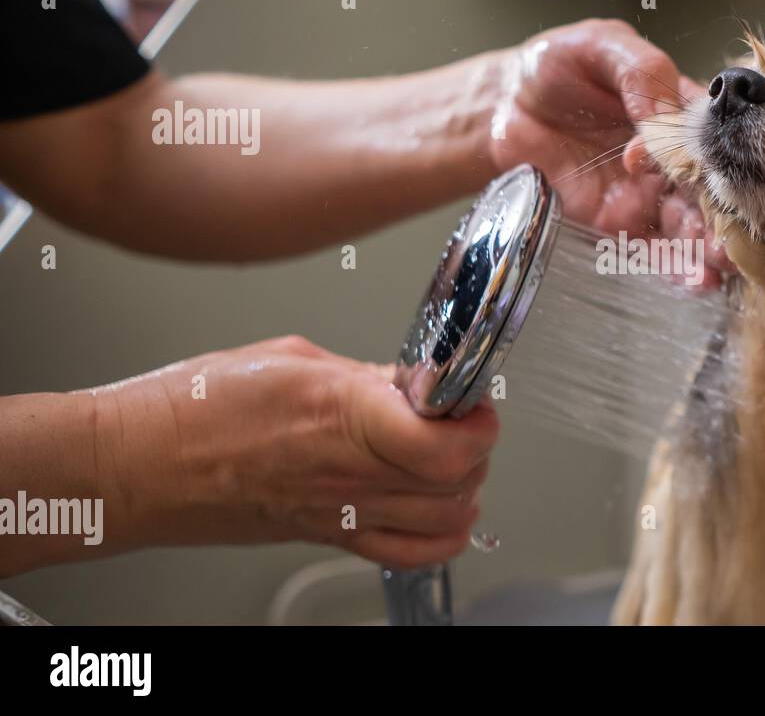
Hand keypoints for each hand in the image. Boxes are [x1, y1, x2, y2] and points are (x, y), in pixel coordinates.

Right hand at [93, 336, 496, 568]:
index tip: (469, 396)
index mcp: (345, 415)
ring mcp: (343, 512)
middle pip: (460, 481)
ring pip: (448, 521)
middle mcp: (351, 473)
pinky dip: (440, 533)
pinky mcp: (331, 534)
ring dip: (463, 486)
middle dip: (475, 444)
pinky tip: (431, 503)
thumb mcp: (292, 358)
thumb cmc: (194, 408)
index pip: (447, 442)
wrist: (140, 465)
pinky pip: (412, 553)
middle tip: (457, 416)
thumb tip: (411, 382)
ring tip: (445, 454)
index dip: (476, 419)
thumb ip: (366, 375)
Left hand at [488, 19, 733, 286]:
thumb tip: (661, 113)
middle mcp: (669, 158)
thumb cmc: (557, 66)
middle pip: (707, 190)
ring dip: (705, 250)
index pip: (709, 137)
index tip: (704, 174)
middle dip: (721, 218)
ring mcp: (644, 194)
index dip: (710, 156)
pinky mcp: (615, 223)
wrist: (504, 104)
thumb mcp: (599, 46)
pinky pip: (650, 250)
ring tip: (714, 269)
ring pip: (687, 226)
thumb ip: (638, 72)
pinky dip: (672, 268)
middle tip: (729, 241)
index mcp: (677, 111)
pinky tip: (691, 282)